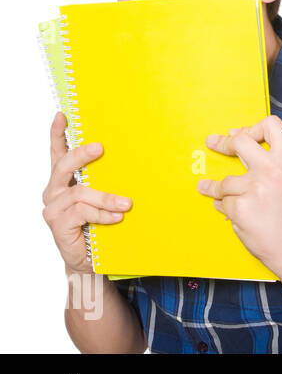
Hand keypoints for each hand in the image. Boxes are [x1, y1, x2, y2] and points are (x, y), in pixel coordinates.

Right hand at [43, 112, 132, 273]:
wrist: (91, 258)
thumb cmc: (99, 223)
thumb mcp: (104, 198)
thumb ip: (108, 180)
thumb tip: (135, 158)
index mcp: (65, 180)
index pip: (57, 152)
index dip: (57, 134)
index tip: (62, 115)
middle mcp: (55, 190)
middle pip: (63, 165)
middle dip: (81, 155)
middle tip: (99, 147)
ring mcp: (54, 207)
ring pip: (79, 192)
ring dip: (105, 197)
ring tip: (126, 204)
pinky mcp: (58, 224)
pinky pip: (81, 212)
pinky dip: (101, 213)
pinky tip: (116, 217)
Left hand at [197, 114, 281, 278]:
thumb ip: (274, 164)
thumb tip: (245, 149)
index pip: (271, 125)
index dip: (253, 127)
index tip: (242, 134)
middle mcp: (272, 170)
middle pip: (239, 142)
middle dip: (223, 143)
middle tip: (215, 143)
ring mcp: (255, 189)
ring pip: (225, 182)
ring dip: (219, 190)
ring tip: (220, 194)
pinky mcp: (240, 208)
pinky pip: (222, 203)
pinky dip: (225, 209)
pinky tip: (234, 214)